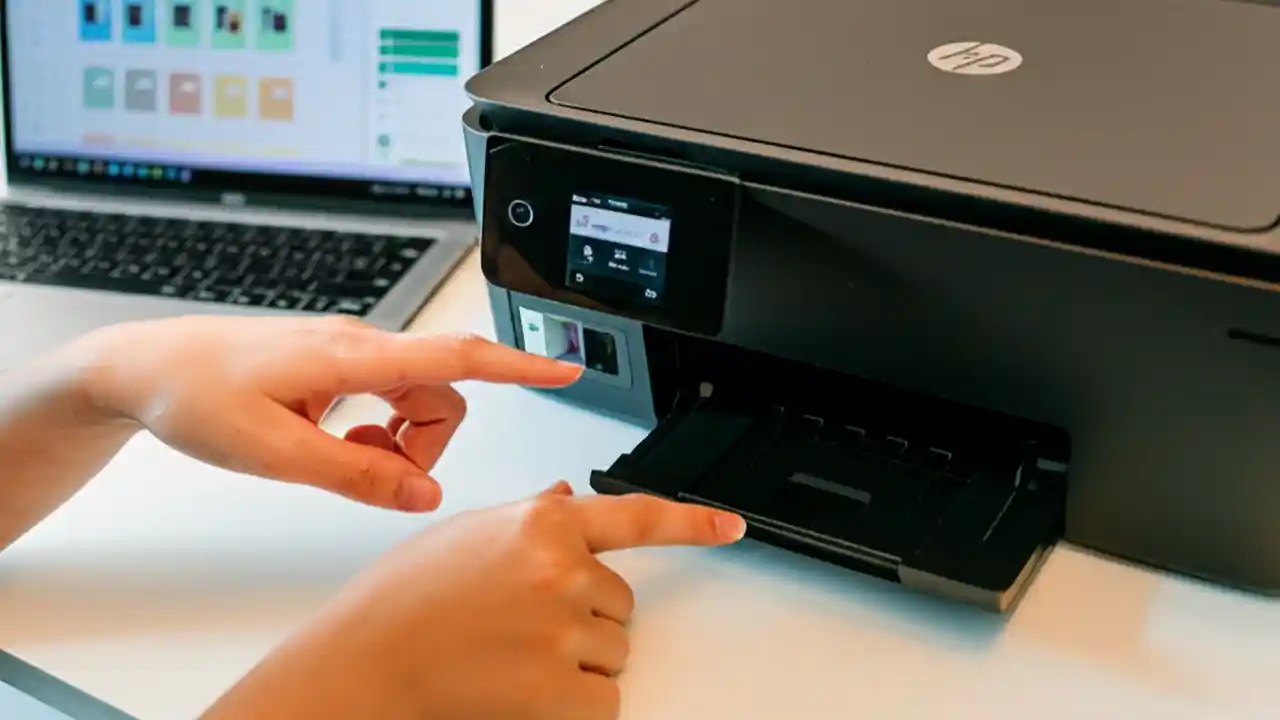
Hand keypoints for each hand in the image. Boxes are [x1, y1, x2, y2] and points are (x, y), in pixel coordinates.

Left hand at [75, 315, 580, 510]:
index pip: (457, 356)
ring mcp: (348, 354)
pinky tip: (330, 440)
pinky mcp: (335, 365)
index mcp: (353, 357)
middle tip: (371, 473)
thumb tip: (424, 493)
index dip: (519, 363)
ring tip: (340, 456)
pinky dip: (375, 430)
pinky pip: (385, 398)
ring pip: (415, 400)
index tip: (565, 367)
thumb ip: (358, 474)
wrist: (145, 367)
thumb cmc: (197, 394)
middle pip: (442, 395)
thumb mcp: (277, 453)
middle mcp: (360, 347)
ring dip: (396, 440)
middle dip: (425, 443)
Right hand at [205, 483, 747, 719]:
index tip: (729, 526)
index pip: (636, 516)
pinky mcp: (555, 686)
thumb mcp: (466, 537)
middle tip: (521, 624)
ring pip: (615, 651)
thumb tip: (569, 493)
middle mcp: (559, 567)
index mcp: (541, 522)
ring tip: (511, 653)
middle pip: (621, 602)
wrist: (363, 663)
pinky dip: (577, 705)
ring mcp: (560, 626)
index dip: (692, 522)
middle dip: (585, 617)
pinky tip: (524, 688)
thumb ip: (528, 516)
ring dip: (579, 660)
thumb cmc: (402, 599)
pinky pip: (605, 700)